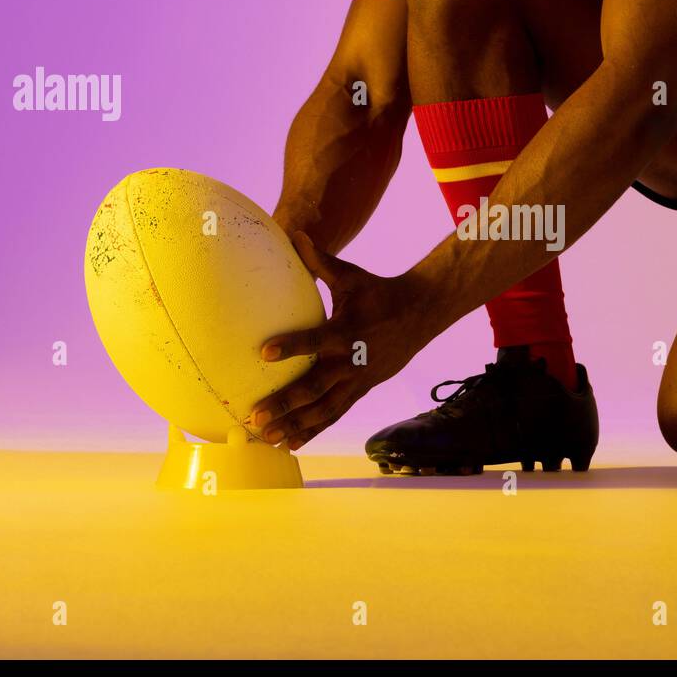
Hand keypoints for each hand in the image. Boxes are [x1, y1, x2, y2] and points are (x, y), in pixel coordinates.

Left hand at [248, 232, 439, 448]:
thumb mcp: (351, 275)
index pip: (315, 339)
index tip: (263, 352)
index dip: (291, 346)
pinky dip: (314, 429)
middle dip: (284, 403)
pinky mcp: (362, 389)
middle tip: (255, 416)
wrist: (421, 313)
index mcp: (347, 331)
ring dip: (295, 425)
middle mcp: (352, 361)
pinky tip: (292, 443)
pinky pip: (336, 413)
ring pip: (323, 409)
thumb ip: (321, 260)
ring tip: (267, 438)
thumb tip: (296, 234)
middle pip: (314, 387)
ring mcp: (358, 380)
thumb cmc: (379, 291)